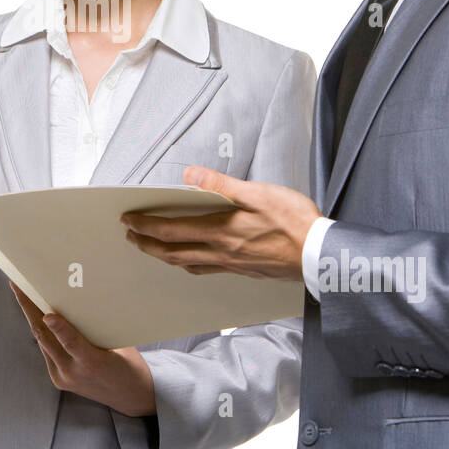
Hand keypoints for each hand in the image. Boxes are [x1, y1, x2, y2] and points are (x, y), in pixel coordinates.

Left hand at [9, 282, 155, 417]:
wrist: (130, 396)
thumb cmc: (129, 364)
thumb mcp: (121, 345)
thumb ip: (97, 330)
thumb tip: (76, 305)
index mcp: (93, 363)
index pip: (72, 343)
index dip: (59, 327)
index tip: (47, 313)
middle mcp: (73, 373)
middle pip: (46, 339)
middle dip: (30, 310)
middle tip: (19, 286)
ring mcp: (62, 378)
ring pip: (42, 342)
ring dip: (32, 318)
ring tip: (24, 294)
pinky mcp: (57, 379)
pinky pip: (46, 350)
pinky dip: (42, 331)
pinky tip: (36, 313)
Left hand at [120, 165, 319, 280]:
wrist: (318, 255)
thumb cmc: (294, 222)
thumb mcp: (258, 193)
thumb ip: (221, 185)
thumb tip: (190, 177)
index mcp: (220, 231)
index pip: (171, 230)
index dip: (145, 226)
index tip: (129, 220)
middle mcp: (221, 252)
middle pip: (172, 252)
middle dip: (147, 245)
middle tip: (131, 238)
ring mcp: (231, 265)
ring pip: (187, 264)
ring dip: (165, 256)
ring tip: (153, 248)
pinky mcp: (243, 271)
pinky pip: (206, 270)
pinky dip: (189, 264)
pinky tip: (191, 260)